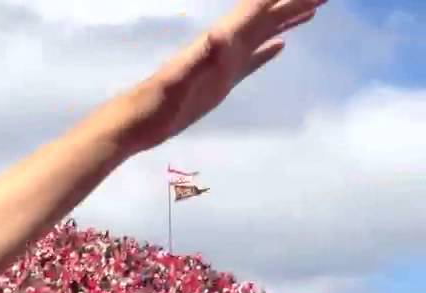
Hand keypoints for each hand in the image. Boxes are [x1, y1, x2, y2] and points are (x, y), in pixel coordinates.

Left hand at [118, 0, 325, 151]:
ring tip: (313, 10)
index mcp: (218, 41)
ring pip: (262, 34)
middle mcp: (224, 47)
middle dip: (293, 3)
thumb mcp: (176, 81)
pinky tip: (281, 44)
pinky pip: (252, 60)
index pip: (254, 10)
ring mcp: (224, 64)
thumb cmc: (154, 104)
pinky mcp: (221, 82)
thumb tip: (220, 34)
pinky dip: (268, 49)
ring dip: (286, 19)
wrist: (136, 123)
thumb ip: (199, 58)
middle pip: (265, 17)